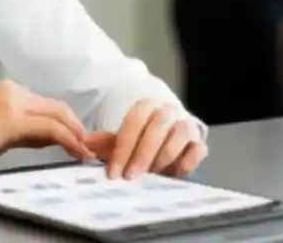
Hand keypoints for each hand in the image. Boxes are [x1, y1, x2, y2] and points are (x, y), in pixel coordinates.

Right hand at [0, 81, 94, 168]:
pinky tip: (76, 152)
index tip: (80, 141)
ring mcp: (14, 104)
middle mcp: (14, 91)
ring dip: (78, 135)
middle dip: (78, 128)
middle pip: (58, 108)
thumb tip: (50, 138)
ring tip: (88, 152)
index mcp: (10, 91)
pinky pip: (50, 129)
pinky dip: (69, 141)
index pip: (48, 106)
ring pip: (58, 116)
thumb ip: (23, 130)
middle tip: (92, 146)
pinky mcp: (12, 121)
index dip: (68, 123)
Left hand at [84, 100, 206, 179]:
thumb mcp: (119, 143)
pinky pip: (198, 149)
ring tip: (151, 175)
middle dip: (141, 154)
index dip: (123, 146)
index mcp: (146, 107)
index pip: (134, 120)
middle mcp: (168, 112)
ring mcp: (185, 125)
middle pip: (157, 126)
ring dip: (163, 157)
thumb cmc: (138, 144)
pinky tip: (173, 174)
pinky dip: (186, 162)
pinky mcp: (198, 143)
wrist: (165, 146)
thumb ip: (103, 143)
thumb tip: (83, 144)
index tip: (113, 171)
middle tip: (129, 176)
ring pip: (179, 134)